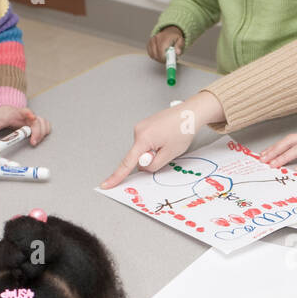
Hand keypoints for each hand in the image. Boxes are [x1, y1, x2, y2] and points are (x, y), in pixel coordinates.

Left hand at [0, 105, 51, 147]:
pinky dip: (45, 131)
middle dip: (38, 132)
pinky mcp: (36, 124)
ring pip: (44, 123)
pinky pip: (46, 126)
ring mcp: (33, 119)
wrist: (6, 111)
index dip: (29, 114)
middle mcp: (28, 115)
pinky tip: (39, 137)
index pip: (25, 111)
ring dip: (42, 133)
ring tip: (35, 141)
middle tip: (33, 142)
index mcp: (18, 112)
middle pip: (38, 121)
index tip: (32, 117)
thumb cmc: (2, 115)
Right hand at [100, 90, 224, 188]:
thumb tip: (143, 167)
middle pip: (138, 157)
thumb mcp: (170, 153)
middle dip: (151, 159)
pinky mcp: (145, 126)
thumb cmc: (183, 129)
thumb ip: (154, 165)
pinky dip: (155, 145)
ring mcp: (141, 127)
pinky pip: (146, 143)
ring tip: (168, 141)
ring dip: (154, 151)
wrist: (190, 113)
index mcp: (143, 138)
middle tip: (167, 149)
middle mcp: (138, 131)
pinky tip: (165, 137)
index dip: (117, 176)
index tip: (106, 184)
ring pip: (143, 150)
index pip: (127, 162)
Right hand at [147, 26, 184, 62]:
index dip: (165, 58)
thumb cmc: (175, 38)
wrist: (169, 32)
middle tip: (169, 60)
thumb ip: (180, 46)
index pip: (161, 51)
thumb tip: (178, 52)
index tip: (170, 61)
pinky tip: (161, 55)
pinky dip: (155, 57)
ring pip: (153, 55)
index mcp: (164, 38)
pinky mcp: (148, 44)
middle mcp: (156, 39)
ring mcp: (151, 41)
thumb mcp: (181, 41)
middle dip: (163, 60)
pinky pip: (150, 54)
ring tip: (166, 57)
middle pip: (156, 55)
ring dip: (159, 59)